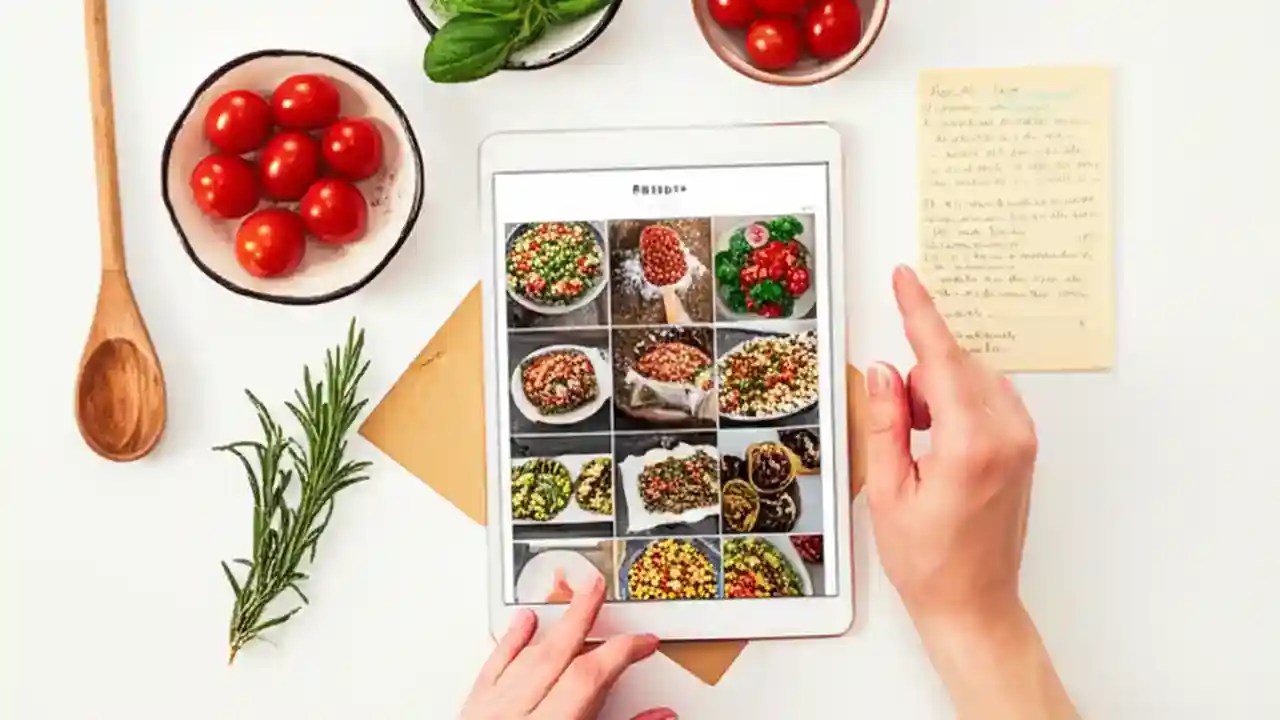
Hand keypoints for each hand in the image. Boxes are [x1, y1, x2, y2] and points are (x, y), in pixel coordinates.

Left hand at [461, 577, 674, 719]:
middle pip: (553, 656)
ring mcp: (488, 715)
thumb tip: (661, 717)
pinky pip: (490, 673)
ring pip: (523, 661)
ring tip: (570, 603)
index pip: (589, 677)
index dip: (621, 654)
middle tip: (597, 587)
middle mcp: (515, 716)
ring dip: (550, 629)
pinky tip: (521, 625)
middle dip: (580, 618)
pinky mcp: (471, 713)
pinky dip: (508, 646)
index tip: (643, 644)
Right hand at [866, 265, 1036, 623]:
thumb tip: (882, 370)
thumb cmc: (930, 561)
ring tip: (918, 449)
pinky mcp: (1024, 447)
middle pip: (954, 366)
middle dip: (917, 380)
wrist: (974, 603)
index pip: (940, 358)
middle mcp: (1007, 434)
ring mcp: (1022, 440)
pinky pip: (986, 398)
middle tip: (899, 430)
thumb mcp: (889, 490)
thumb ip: (885, 421)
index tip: (905, 279)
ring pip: (970, 379)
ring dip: (937, 394)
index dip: (918, 313)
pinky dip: (956, 406)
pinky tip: (938, 445)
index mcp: (970, 444)